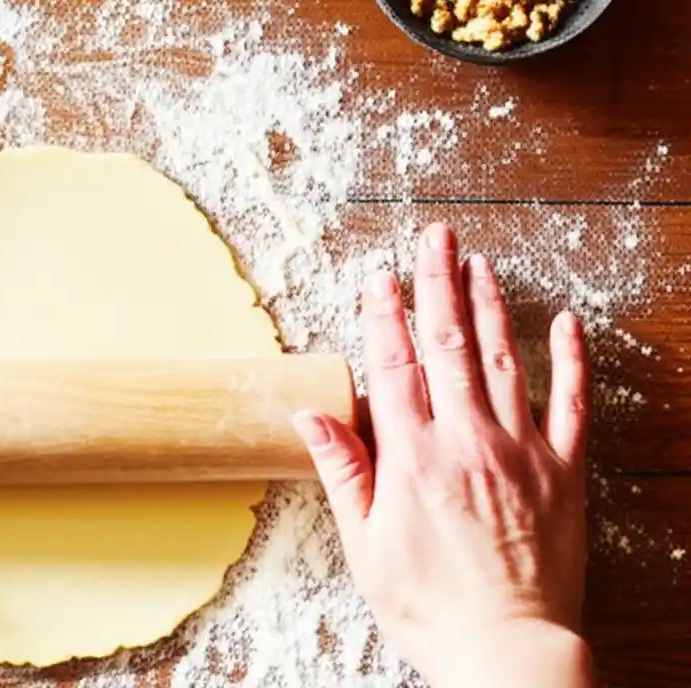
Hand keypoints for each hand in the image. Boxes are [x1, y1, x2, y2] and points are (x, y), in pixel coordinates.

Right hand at [293, 224, 590, 687]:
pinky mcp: (563, 472)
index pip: (395, 369)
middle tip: (436, 236)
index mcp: (413, 460)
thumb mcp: (366, 545)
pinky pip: (571, 405)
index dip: (385, 317)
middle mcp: (467, 443)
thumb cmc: (428, 605)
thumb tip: (311, 415)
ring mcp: (520, 452)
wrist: (507, 649)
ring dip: (490, 307)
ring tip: (478, 263)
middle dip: (439, 285)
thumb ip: (344, 472)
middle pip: (450, 347)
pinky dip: (569, 361)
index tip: (380, 277)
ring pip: (504, 362)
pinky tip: (563, 323)